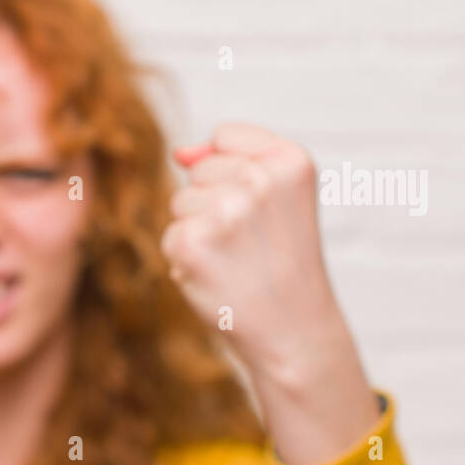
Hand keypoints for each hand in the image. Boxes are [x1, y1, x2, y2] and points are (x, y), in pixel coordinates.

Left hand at [162, 123, 378, 464]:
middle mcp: (257, 180)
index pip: (225, 136)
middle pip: (199, 171)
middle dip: (214, 203)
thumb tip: (179, 152)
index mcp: (289, 160)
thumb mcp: (278, 197)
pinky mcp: (190, 243)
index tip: (264, 210)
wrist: (293, 328)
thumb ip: (233, 160)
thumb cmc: (282, 260)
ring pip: (181, 203)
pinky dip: (186, 258)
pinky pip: (170, 235)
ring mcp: (222, 211)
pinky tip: (218, 275)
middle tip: (251, 243)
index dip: (234, 174)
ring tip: (236, 259)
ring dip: (198, 230)